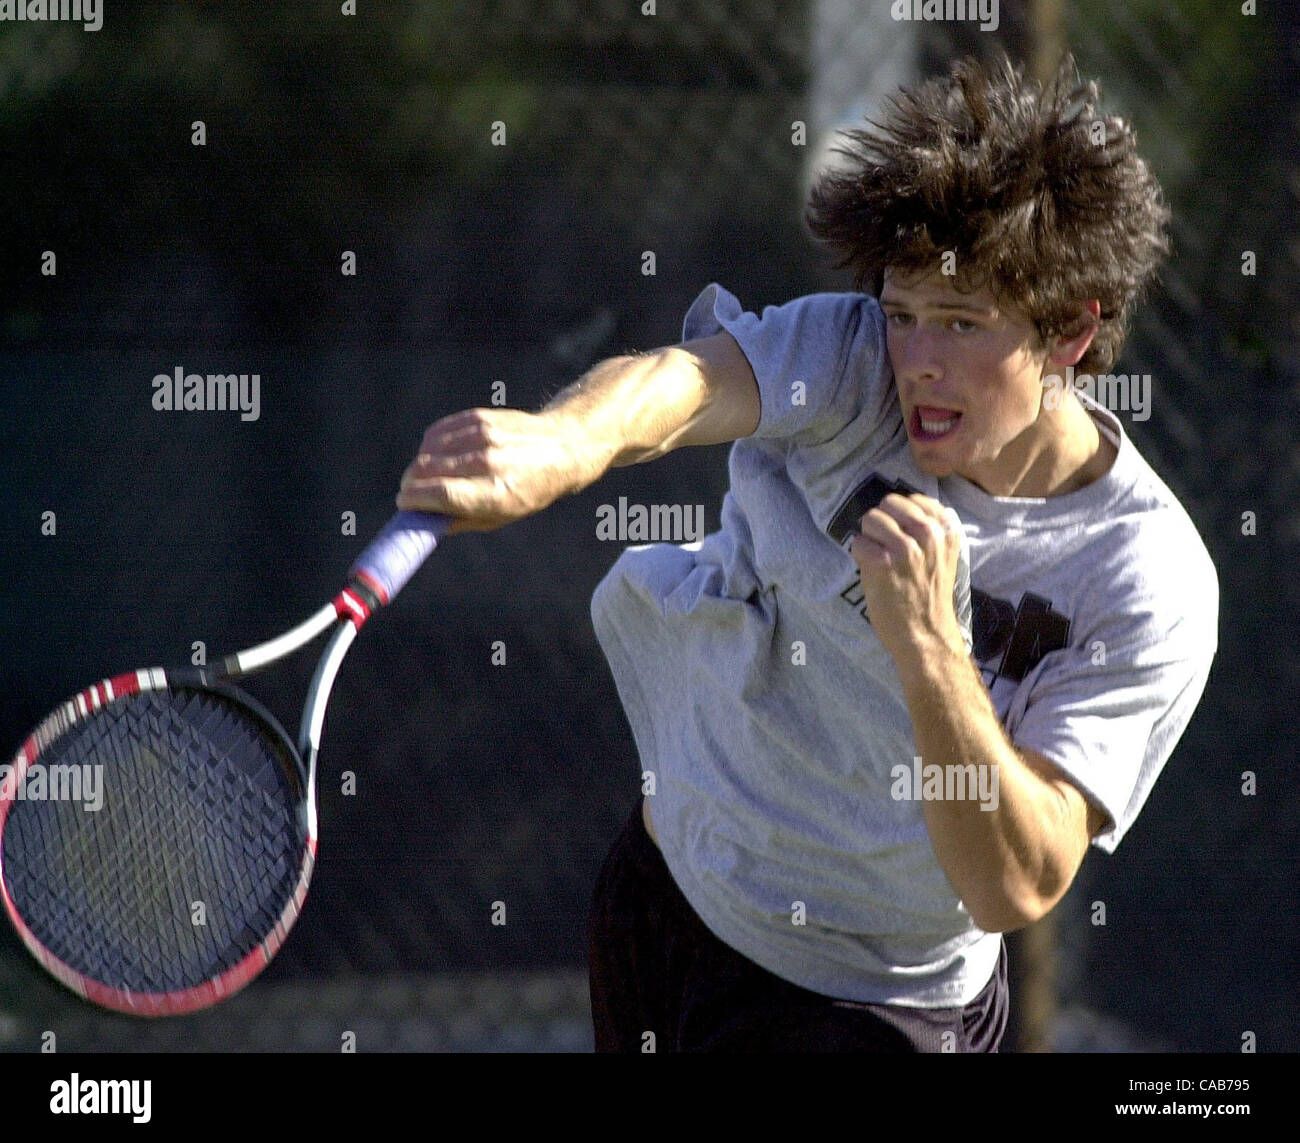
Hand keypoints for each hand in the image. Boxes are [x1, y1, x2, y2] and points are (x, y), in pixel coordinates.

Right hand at [395, 407, 610, 535]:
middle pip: (428, 472)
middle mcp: (489, 463)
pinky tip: (435, 455)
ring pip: (428, 451)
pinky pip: (438, 432)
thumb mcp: (501, 516)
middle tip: (408, 491)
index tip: (403, 503)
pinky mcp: (479, 418)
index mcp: (496, 494)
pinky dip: (429, 445)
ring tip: (425, 475)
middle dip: (410, 484)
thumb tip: (421, 520)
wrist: (561, 447)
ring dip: (419, 465)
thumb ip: (460, 520)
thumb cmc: (529, 490)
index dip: (413, 499)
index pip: (440, 494)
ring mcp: (484, 437)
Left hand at [848, 492, 965, 661]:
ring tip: (880, 560)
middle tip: (886, 548)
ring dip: (869, 539)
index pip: (912, 499)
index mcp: (946, 529)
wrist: (926, 633)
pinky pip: (858, 542)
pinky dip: (860, 556)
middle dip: (881, 523)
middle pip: (888, 503)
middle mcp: (929, 534)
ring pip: (871, 519)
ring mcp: (906, 548)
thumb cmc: (929, 594)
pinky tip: (872, 571)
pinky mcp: (883, 563)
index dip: (900, 516)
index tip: (903, 536)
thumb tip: (899, 505)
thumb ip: (928, 528)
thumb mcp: (942, 554)